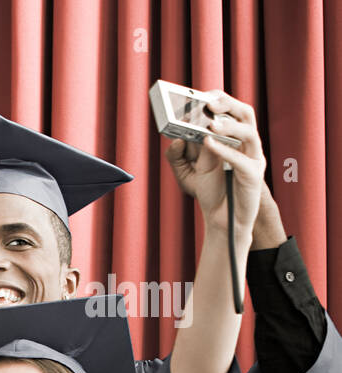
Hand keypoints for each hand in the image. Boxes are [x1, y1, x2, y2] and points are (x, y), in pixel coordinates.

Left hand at [163, 91, 264, 240]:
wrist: (221, 219)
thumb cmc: (209, 192)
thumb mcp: (185, 173)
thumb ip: (177, 157)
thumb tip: (175, 140)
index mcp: (234, 139)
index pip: (232, 111)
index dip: (220, 100)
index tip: (202, 95)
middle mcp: (247, 144)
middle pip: (246, 114)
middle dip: (229, 104)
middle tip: (209, 102)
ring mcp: (253, 158)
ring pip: (249, 132)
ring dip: (229, 125)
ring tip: (210, 124)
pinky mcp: (253, 175)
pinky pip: (242, 159)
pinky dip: (225, 150)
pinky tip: (209, 144)